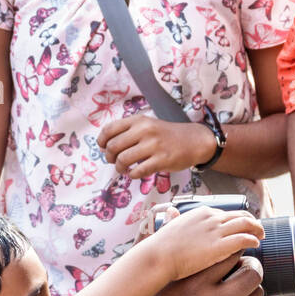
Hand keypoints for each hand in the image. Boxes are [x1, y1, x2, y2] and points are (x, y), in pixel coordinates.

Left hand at [98, 116, 215, 178]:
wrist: (193, 140)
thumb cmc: (166, 135)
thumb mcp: (147, 125)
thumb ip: (128, 132)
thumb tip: (104, 146)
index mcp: (138, 120)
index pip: (109, 129)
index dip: (101, 141)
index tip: (103, 148)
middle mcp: (145, 130)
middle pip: (113, 146)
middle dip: (109, 157)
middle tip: (113, 160)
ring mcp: (153, 145)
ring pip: (123, 160)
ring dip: (119, 167)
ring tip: (123, 168)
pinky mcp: (162, 160)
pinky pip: (138, 171)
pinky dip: (133, 175)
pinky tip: (135, 173)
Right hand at [120, 254, 264, 295]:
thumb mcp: (158, 286)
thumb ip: (177, 262)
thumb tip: (183, 229)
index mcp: (193, 283)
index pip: (229, 254)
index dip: (234, 249)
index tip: (231, 252)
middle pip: (252, 273)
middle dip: (251, 266)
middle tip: (245, 267)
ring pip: (256, 295)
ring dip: (251, 288)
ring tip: (241, 288)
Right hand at [139, 204, 262, 281]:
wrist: (158, 256)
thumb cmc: (160, 246)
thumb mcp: (167, 226)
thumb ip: (173, 219)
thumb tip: (170, 213)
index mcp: (201, 213)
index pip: (225, 213)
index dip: (235, 220)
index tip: (239, 227)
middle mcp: (212, 218)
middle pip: (240, 215)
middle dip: (251, 222)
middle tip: (257, 230)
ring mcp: (217, 231)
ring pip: (246, 224)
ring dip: (256, 229)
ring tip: (261, 236)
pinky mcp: (220, 246)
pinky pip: (244, 238)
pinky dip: (252, 240)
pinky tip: (256, 245)